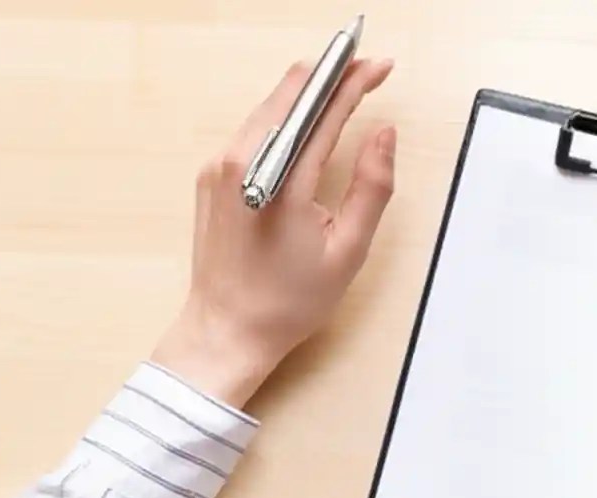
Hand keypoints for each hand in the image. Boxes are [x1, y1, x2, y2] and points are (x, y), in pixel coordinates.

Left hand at [152, 58, 395, 405]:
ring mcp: (220, 167)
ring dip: (307, 94)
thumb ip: (372, 186)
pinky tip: (306, 122)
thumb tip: (384, 136)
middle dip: (331, 77)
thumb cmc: (287, 301)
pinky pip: (253, 130)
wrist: (226, 330)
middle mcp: (241, 162)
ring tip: (342, 88)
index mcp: (281, 180)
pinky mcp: (212, 177)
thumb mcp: (348, 249)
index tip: (381, 67)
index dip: (356, 83)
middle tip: (366, 70)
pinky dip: (284, 117)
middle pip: (291, 96)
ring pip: (269, 108)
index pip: (324, 112)